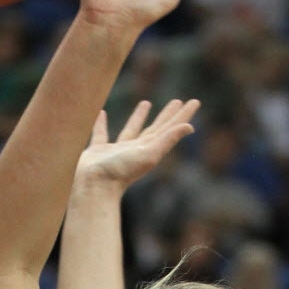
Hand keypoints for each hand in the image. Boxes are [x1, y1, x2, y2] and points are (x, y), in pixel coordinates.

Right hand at [74, 98, 198, 193]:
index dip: (182, 116)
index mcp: (150, 149)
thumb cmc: (121, 171)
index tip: (195, 102)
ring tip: (146, 103)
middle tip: (177, 101)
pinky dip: (102, 124)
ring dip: (139, 117)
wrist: (94, 186)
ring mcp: (117, 151)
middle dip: (167, 116)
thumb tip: (190, 127)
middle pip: (156, 129)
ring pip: (131, 130)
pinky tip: (102, 113)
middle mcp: (136, 150)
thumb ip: (168, 139)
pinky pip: (102, 134)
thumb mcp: (148, 154)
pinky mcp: (98, 151)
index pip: (170, 129)